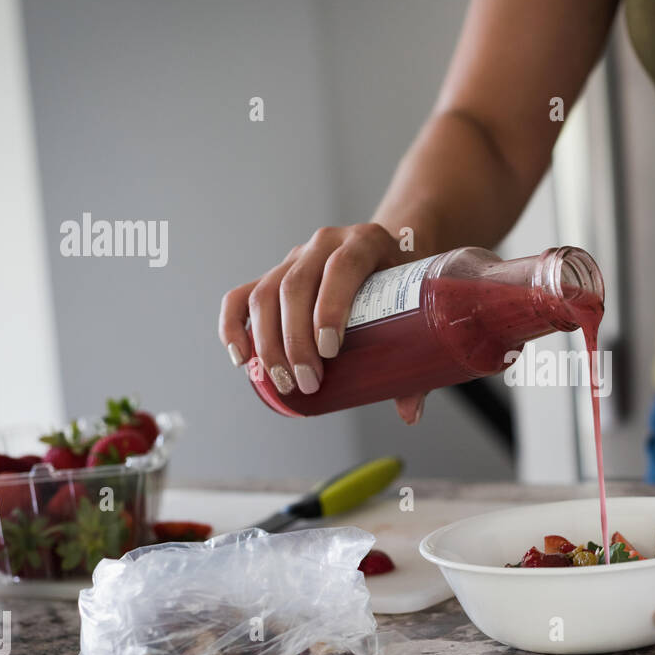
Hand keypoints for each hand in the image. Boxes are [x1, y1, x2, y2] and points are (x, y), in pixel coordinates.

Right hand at [218, 223, 424, 422]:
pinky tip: (241, 358)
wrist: (390, 250)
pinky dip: (234, 327)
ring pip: (266, 292)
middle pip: (296, 285)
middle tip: (307, 381)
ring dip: (268, 342)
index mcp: (366, 241)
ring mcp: (296, 256)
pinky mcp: (274, 273)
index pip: (341, 268)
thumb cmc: (406, 284)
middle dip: (296, 339)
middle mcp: (326, 242)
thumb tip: (410, 413)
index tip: (329, 350)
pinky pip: (241, 296)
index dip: (331, 307)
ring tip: (284, 382)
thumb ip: (418, 358)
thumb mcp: (421, 307)